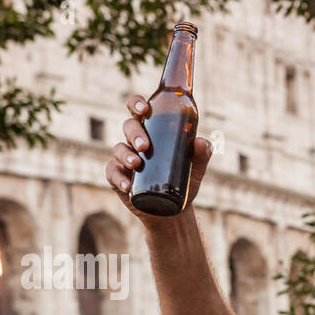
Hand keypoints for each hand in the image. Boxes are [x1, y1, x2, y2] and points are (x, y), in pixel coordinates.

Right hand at [105, 95, 212, 223]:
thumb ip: (202, 154)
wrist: (174, 210)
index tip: (144, 109)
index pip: (138, 110)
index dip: (136, 104)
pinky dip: (118, 178)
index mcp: (151, 131)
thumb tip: (201, 142)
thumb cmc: (184, 181)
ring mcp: (124, 159)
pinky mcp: (118, 178)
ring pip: (118, 149)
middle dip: (135, 133)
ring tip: (136, 164)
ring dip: (125, 155)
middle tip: (145, 146)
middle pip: (129, 127)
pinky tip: (127, 186)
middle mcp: (135, 142)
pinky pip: (112, 173)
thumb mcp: (196, 168)